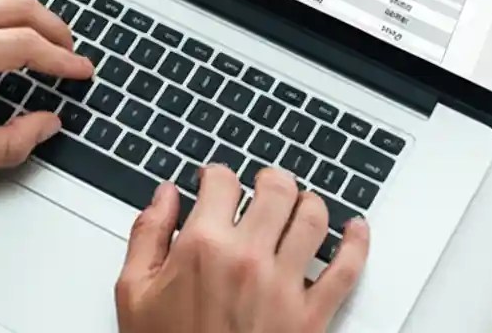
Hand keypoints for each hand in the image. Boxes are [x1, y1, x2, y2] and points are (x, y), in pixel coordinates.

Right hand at [115, 166, 369, 332]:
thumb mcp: (134, 293)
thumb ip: (147, 234)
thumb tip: (165, 195)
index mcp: (202, 247)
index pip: (224, 181)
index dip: (219, 174)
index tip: (217, 181)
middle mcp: (247, 258)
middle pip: (276, 189)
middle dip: (269, 179)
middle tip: (264, 185)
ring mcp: (283, 286)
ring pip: (313, 217)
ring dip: (308, 203)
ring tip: (300, 205)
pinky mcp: (310, 316)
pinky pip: (346, 268)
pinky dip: (357, 243)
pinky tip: (355, 229)